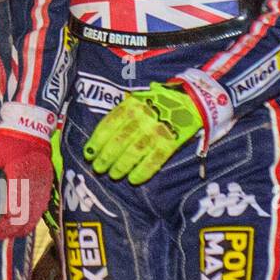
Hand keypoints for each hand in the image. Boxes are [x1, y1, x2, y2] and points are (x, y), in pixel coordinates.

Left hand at [0, 128, 53, 238]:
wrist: (30, 130)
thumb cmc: (7, 143)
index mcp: (18, 180)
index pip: (12, 211)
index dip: (3, 225)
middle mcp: (33, 186)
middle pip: (25, 217)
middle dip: (12, 230)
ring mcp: (42, 186)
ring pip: (35, 215)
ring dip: (23, 227)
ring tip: (11, 234)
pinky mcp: (47, 184)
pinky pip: (42, 207)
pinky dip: (33, 218)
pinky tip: (24, 223)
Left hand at [83, 82, 201, 183]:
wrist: (191, 100)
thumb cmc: (157, 102)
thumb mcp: (137, 99)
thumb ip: (121, 113)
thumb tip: (100, 134)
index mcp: (131, 106)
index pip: (108, 125)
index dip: (96, 141)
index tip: (88, 154)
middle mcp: (142, 118)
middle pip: (119, 141)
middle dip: (106, 157)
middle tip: (97, 168)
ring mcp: (157, 131)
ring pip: (134, 152)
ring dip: (121, 166)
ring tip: (112, 175)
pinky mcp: (172, 142)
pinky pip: (155, 159)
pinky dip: (143, 171)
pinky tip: (133, 179)